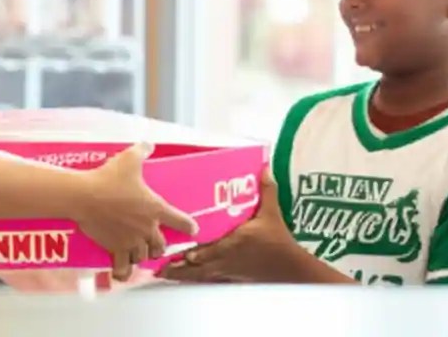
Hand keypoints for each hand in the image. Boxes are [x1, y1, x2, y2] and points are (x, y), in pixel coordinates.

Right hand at [71, 142, 198, 281]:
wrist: (85, 196)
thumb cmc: (108, 178)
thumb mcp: (129, 159)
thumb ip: (142, 151)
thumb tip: (148, 145)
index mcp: (155, 208)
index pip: (180, 220)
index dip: (188, 225)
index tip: (193, 229)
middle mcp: (147, 228)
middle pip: (160, 245)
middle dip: (160, 246)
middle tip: (156, 244)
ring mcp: (131, 241)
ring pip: (143, 257)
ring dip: (142, 256)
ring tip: (138, 254)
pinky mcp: (115, 248)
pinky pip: (122, 267)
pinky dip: (123, 272)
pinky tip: (122, 274)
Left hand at [158, 169, 298, 282]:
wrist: (290, 268)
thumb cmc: (279, 241)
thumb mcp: (272, 214)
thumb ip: (267, 191)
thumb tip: (264, 167)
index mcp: (233, 243)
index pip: (210, 250)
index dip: (194, 255)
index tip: (177, 252)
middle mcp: (226, 259)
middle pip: (198, 268)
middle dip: (178, 269)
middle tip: (157, 268)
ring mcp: (227, 270)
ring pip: (200, 276)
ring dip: (182, 276)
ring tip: (162, 273)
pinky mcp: (230, 277)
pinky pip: (208, 279)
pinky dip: (194, 278)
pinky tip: (183, 277)